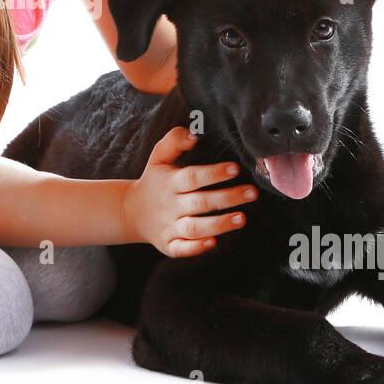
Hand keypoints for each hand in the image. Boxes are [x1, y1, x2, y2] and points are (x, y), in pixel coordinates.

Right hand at [121, 126, 257, 256]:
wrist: (131, 212)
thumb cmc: (154, 181)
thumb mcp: (159, 157)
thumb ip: (174, 141)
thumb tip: (194, 134)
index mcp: (170, 182)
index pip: (192, 176)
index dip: (213, 173)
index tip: (235, 169)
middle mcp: (171, 205)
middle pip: (200, 202)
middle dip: (227, 198)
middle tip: (252, 192)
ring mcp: (169, 226)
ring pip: (194, 228)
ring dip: (218, 225)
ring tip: (242, 219)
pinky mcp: (169, 244)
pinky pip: (181, 249)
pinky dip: (195, 248)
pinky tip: (213, 243)